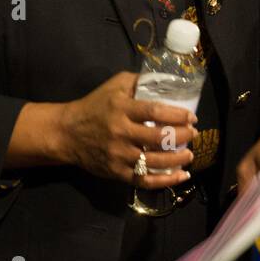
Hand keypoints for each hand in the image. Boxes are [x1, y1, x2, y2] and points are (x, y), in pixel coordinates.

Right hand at [56, 71, 197, 188]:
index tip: (192, 117)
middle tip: (193, 134)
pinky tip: (180, 176)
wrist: (66, 133)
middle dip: (182, 136)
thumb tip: (167, 80)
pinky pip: (143, 180)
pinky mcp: (116, 172)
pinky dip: (165, 181)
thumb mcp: (114, 86)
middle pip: (158, 137)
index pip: (155, 111)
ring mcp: (118, 155)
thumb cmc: (95, 105)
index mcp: (121, 108)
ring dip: (177, 160)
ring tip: (190, 154)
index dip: (177, 115)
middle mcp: (120, 132)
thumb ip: (139, 81)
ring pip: (153, 161)